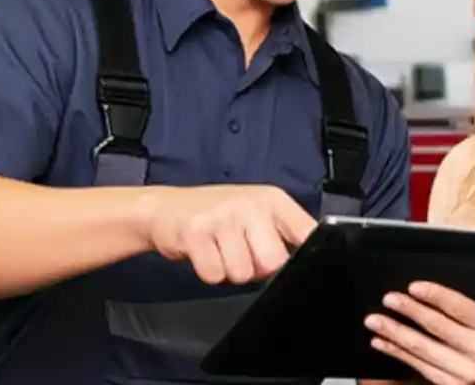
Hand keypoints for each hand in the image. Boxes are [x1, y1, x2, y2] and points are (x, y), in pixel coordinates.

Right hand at [144, 185, 316, 284]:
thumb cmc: (216, 214)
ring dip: (229, 271)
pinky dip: (208, 272)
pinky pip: (214, 275)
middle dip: (257, 269)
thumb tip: (310, 258)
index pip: (307, 233)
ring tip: (219, 249)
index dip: (303, 257)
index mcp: (272, 199)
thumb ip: (282, 233)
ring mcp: (222, 216)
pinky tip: (203, 252)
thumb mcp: (256, 212)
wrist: (164, 208)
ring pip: (242, 273)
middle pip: (274, 263)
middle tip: (241, 252)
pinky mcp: (196, 232)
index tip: (288, 262)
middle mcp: (250, 203)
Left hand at [365, 281, 474, 384]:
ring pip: (422, 349)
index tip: (413, 286)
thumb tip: (445, 283)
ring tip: (375, 321)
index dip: (433, 295)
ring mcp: (466, 372)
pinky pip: (420, 367)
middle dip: (408, 310)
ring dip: (395, 333)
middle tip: (388, 299)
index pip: (458, 307)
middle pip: (436, 326)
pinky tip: (383, 343)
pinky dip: (398, 353)